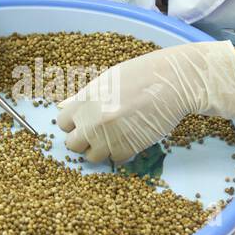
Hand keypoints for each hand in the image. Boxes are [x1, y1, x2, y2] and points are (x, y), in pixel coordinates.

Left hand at [56, 40, 234, 162]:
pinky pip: (115, 159)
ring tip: (113, 137)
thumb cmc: (140, 75)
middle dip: (83, 140)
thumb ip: (84, 98)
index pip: (62, 123)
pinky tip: (129, 138)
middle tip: (97, 132)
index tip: (82, 121)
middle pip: (72, 145)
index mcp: (84, 101)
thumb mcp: (106, 80)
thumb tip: (64, 107)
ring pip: (92, 157)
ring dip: (100, 150)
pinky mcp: (128, 149)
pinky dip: (120, 152)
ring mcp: (109, 138)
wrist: (172, 82)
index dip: (73, 123)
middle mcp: (92, 122)